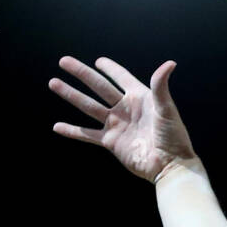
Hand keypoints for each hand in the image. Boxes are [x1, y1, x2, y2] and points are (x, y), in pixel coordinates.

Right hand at [48, 55, 197, 181]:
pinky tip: (57, 126)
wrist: (169, 165)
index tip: (99, 61)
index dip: (110, 68)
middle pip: (99, 87)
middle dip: (82, 74)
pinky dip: (73, 131)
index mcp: (139, 97)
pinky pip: (88, 135)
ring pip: (89, 107)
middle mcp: (125, 109)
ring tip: (53, 83)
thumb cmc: (173, 137)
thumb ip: (160, 86)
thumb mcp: (167, 109)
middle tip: (64, 61)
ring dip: (71, 95)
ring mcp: (116, 125)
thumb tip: (169, 63)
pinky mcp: (111, 142)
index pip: (121, 77)